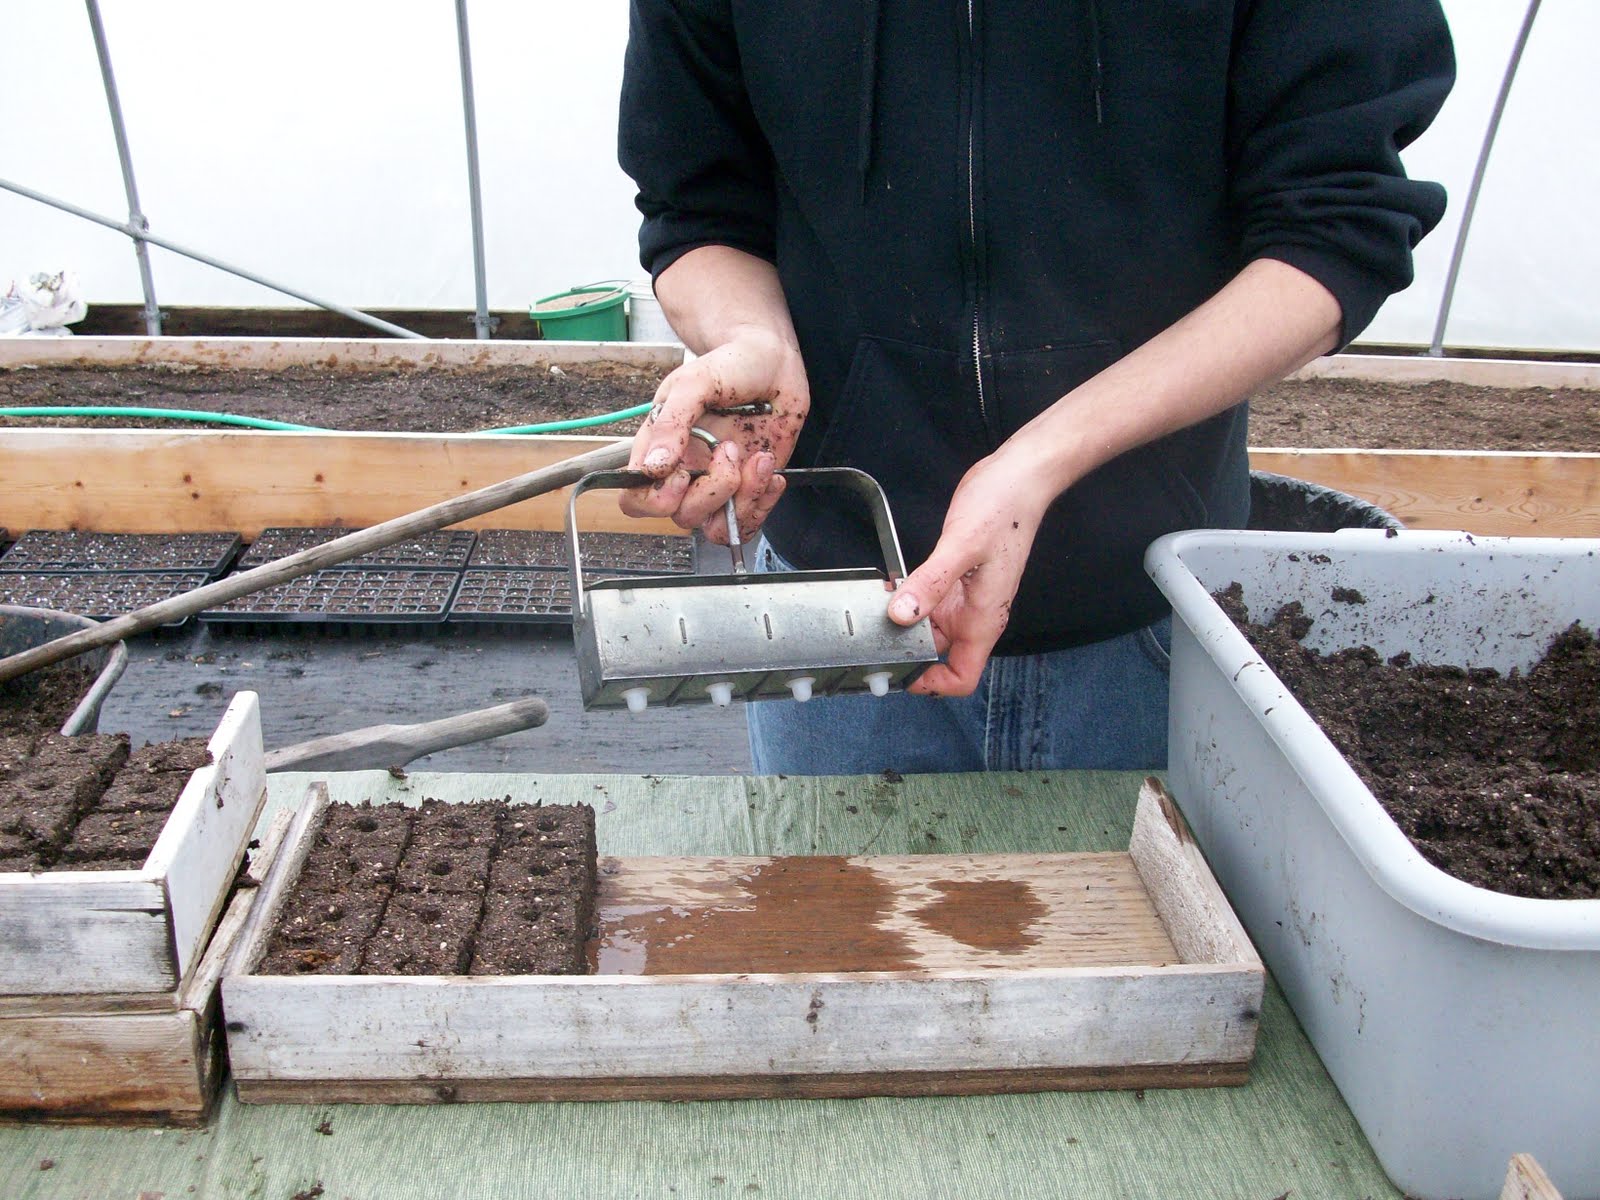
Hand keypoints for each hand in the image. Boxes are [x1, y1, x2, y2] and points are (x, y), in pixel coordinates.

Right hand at [620, 330, 808, 543]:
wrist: (770, 361)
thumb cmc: (726, 366)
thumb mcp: (693, 383)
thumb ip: (671, 423)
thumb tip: (653, 466)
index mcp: (660, 451)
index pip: (636, 500)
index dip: (657, 499)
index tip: (682, 470)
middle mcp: (686, 473)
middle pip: (681, 516)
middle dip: (712, 489)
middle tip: (729, 448)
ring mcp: (718, 484)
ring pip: (717, 528)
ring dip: (742, 498)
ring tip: (757, 458)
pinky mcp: (750, 488)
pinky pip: (749, 522)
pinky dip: (763, 502)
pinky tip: (768, 466)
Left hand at [886, 453, 1048, 696]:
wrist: (1018, 478)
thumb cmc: (1005, 510)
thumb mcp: (963, 546)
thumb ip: (931, 582)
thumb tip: (902, 616)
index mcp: (983, 618)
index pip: (963, 675)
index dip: (934, 684)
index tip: (904, 673)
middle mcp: (974, 614)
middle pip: (940, 655)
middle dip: (908, 652)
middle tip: (874, 642)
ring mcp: (964, 597)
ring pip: (929, 627)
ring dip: (905, 624)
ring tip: (876, 613)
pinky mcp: (954, 577)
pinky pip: (927, 599)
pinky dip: (908, 599)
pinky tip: (892, 586)